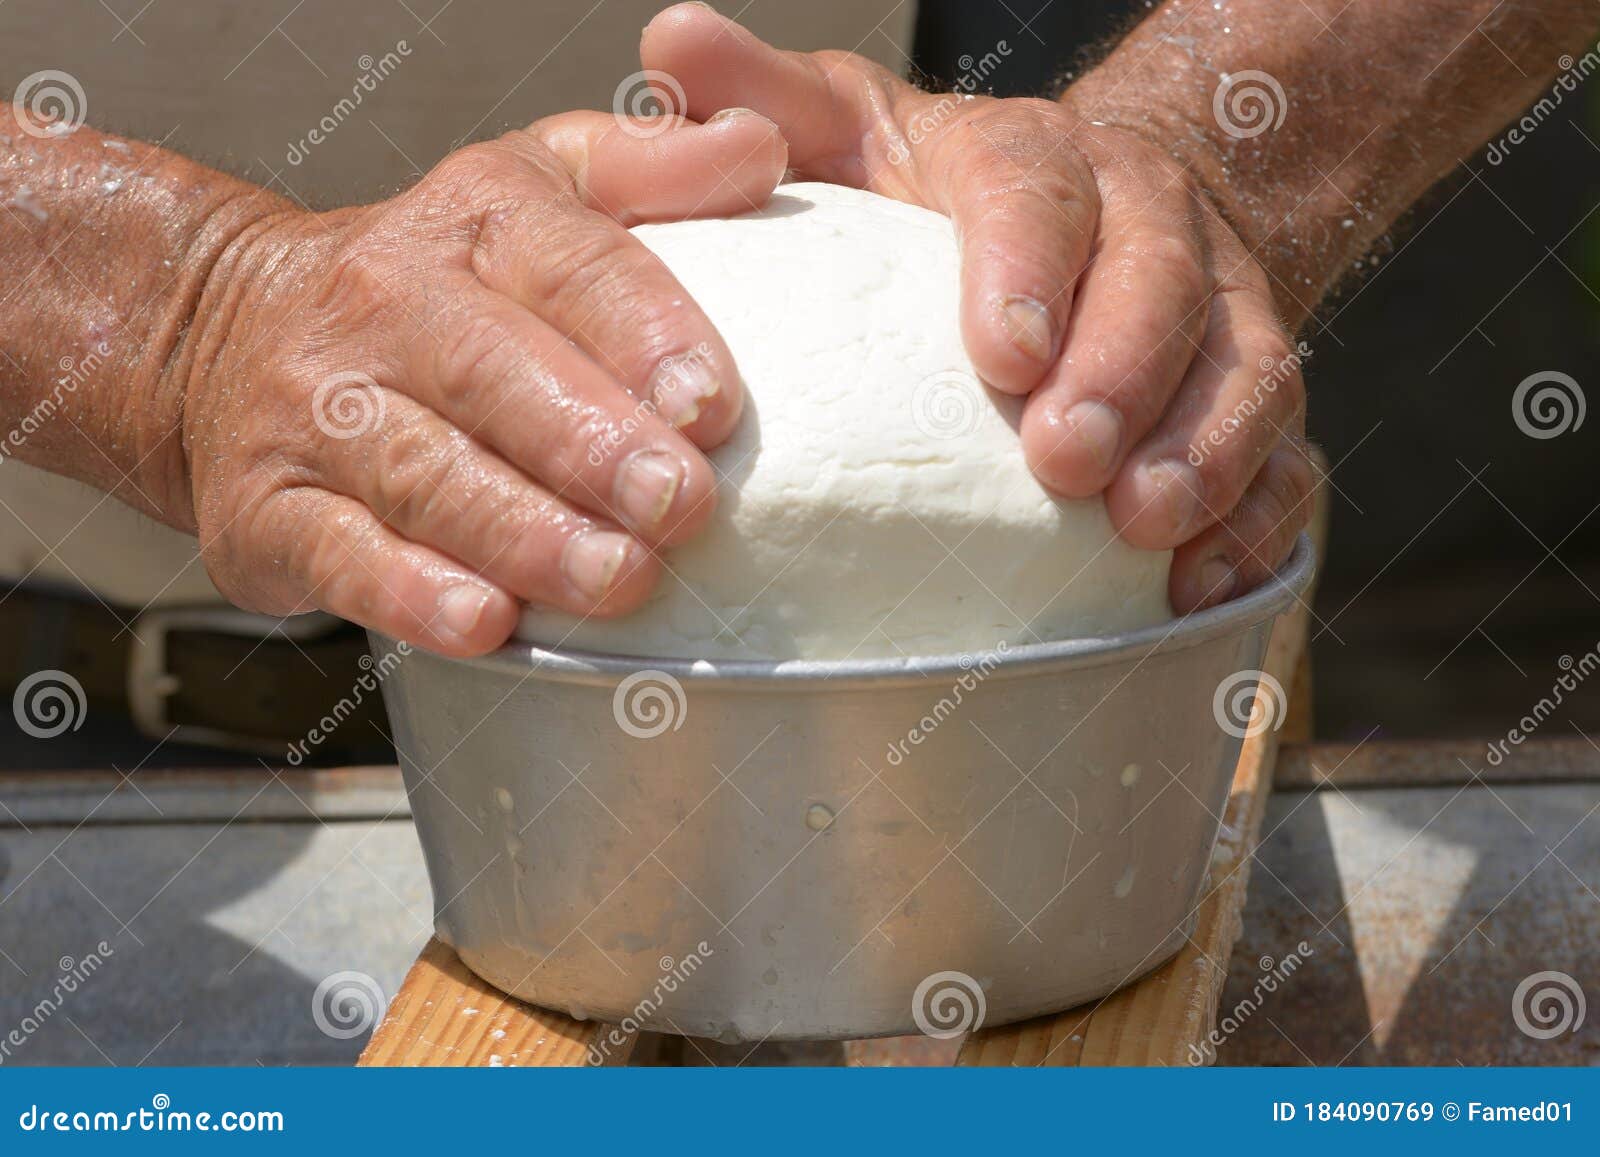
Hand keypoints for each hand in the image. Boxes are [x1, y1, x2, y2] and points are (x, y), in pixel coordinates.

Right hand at [166, 109, 786, 654]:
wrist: (223, 331)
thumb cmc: (433, 280)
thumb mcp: (538, 184)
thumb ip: (650, 168)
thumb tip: (759, 148)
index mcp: (476, 220)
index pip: (570, 262)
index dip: (645, 332)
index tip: (713, 406)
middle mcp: (387, 304)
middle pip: (495, 371)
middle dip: (592, 443)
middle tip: (679, 504)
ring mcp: (320, 411)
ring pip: (425, 472)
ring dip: (526, 531)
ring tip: (616, 578)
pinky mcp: (268, 508)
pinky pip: (340, 552)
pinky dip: (409, 592)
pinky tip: (483, 622)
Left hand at [641, 4, 1313, 612]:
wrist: (1100, 213)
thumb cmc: (941, 199)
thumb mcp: (849, 130)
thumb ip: (767, 102)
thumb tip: (671, 42)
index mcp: (1032, 161)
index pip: (1038, 191)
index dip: (1029, 268)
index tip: (1004, 355)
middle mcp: (1143, 221)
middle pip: (1160, 280)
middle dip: (1122, 372)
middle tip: (1067, 463)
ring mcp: (1215, 306)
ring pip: (1242, 364)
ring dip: (1203, 449)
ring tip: (1145, 527)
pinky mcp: (1247, 386)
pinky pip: (1282, 448)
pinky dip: (1256, 514)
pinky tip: (1205, 581)